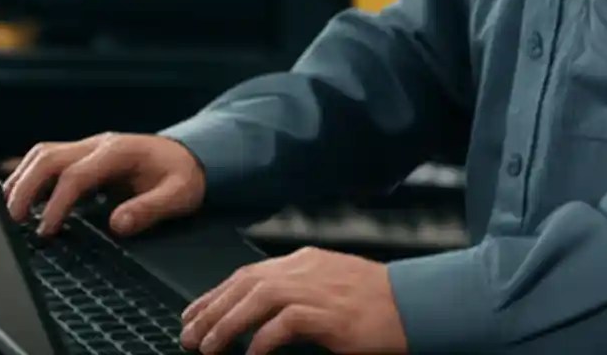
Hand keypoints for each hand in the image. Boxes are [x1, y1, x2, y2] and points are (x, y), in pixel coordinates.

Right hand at [3, 132, 205, 236]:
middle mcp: (97, 145)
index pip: (76, 175)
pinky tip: (18, 195)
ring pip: (42, 154)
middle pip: (48, 157)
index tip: (46, 231)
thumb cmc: (184, 175)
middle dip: (25, 187)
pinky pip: (48, 159)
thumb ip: (149, 209)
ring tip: (9, 210)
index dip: (57, 204)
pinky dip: (28, 174)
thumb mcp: (179, 195)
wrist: (192, 154)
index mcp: (118, 152)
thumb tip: (117, 224)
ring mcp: (88, 147)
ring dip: (22, 179)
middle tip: (13, 220)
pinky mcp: (84, 155)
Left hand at [180, 247, 408, 354]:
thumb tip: (260, 316)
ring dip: (226, 324)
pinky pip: (284, 324)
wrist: (418, 303)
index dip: (215, 294)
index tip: (193, 314)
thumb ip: (298, 292)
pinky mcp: (329, 313)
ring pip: (255, 299)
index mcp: (303, 260)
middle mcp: (304, 268)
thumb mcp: (331, 286)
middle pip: (243, 284)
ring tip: (207, 347)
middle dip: (210, 310)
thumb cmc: (378, 302)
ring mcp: (316, 288)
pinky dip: (262, 339)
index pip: (247, 274)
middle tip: (188, 335)